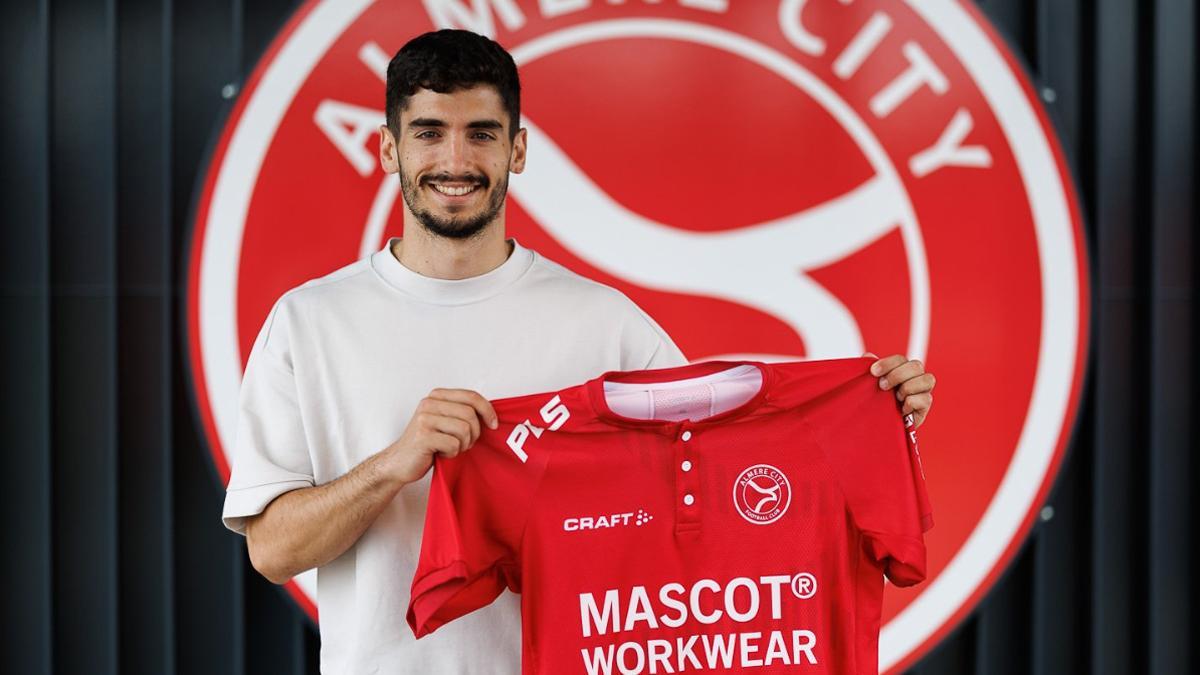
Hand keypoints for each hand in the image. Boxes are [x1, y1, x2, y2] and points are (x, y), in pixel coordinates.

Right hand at [382, 388, 498, 484]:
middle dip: (475, 433)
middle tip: (466, 443)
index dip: (488, 410)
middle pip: (470, 414)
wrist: (399, 462)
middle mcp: (429, 403)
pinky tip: (441, 453)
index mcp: (437, 395)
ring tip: (451, 447)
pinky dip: (452, 453)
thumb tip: (491, 414)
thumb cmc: (427, 443)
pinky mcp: (423, 436)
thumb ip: (462, 412)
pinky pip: (454, 444)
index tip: (494, 424)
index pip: (472, 396)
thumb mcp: (445, 421)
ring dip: (463, 444)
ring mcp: (424, 418)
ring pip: (464, 429)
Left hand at [865, 353, 935, 428]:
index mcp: (901, 369)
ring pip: (927, 379)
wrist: (879, 428)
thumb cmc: (876, 404)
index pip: (900, 359)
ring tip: (896, 398)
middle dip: (897, 375)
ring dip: (908, 387)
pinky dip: (911, 403)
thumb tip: (868, 356)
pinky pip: (926, 399)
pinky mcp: (924, 407)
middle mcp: (915, 377)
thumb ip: (871, 371)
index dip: (888, 363)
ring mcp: (922, 391)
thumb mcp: (870, 386)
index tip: (873, 372)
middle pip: (916, 366)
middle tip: (882, 386)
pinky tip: (902, 409)